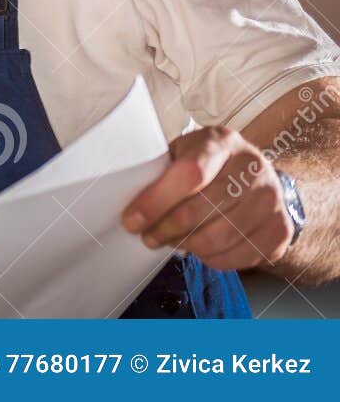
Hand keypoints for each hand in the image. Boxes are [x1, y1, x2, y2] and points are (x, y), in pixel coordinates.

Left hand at [121, 126, 294, 269]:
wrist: (260, 178)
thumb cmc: (209, 165)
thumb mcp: (184, 152)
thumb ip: (160, 170)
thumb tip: (122, 198)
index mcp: (222, 142)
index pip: (188, 173)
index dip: (155, 201)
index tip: (131, 220)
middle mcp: (253, 167)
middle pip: (200, 210)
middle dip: (164, 229)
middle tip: (147, 236)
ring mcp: (272, 199)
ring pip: (217, 238)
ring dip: (185, 246)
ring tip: (170, 242)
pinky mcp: (280, 229)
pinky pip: (237, 257)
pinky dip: (211, 259)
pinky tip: (198, 248)